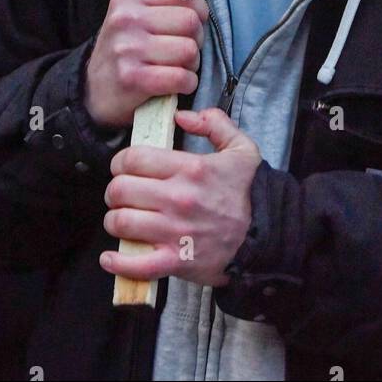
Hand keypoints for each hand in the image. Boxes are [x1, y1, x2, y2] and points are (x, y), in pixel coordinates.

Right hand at [84, 0, 207, 128]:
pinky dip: (185, 83)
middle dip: (196, 39)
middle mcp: (126, 19)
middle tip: (183, 48)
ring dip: (191, 64)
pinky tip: (174, 84)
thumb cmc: (122, 45)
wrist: (93, 92)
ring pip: (189, 50)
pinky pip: (181, 77)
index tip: (189, 20)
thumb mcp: (126, 7)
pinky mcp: (133, 79)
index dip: (196, 7)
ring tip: (176, 66)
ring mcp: (128, 50)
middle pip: (191, 22)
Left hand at [100, 108, 261, 285]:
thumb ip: (213, 123)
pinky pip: (136, 265)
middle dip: (115, 190)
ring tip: (122, 219)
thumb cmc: (252, 192)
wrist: (270, 235)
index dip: (121, 162)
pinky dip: (117, 262)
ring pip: (121, 223)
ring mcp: (175, 232)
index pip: (133, 159)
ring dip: (115, 221)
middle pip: (121, 190)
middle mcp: (178, 199)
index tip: (124, 168)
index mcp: (190, 168)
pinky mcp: (177, 262)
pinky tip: (110, 257)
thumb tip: (180, 117)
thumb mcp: (241, 148)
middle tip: (121, 194)